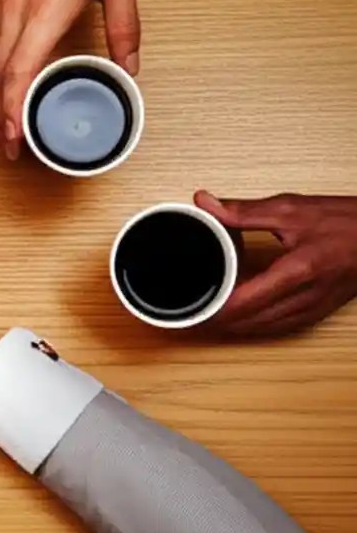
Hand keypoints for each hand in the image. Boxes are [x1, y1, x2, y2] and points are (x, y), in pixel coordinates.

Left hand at [196, 191, 356, 335]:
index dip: (213, 309)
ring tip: (209, 314)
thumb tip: (206, 203)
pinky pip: (280, 327)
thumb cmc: (348, 222)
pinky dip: (257, 324)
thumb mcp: (291, 209)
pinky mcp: (318, 312)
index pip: (244, 302)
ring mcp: (314, 308)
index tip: (192, 304)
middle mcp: (305, 297)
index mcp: (297, 272)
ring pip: (264, 329)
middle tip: (191, 310)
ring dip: (235, 326)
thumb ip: (243, 211)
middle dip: (217, 320)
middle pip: (249, 322)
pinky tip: (243, 316)